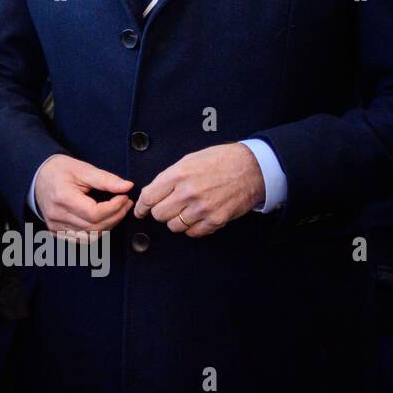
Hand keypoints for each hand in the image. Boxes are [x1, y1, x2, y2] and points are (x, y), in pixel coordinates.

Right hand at [34, 155, 133, 238]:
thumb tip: (127, 187)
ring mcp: (55, 226)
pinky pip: (81, 240)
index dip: (114, 208)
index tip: (124, 197)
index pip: (95, 213)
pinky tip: (102, 221)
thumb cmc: (58, 171)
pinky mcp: (56, 232)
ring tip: (116, 212)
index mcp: (63, 198)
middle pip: (94, 227)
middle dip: (115, 216)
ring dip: (108, 226)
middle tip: (125, 204)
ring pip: (90, 237)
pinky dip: (96, 233)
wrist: (37, 177)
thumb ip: (106, 179)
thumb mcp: (83, 169)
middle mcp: (57, 215)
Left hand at [135, 143, 263, 237]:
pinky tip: (197, 217)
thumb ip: (169, 176)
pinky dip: (192, 228)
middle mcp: (188, 193)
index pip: (148, 198)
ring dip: (177, 221)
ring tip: (185, 211)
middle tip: (167, 207)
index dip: (141, 207)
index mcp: (178, 175)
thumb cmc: (221, 160)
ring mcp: (202, 208)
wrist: (252, 167)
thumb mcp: (189, 160)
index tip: (140, 211)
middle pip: (159, 215)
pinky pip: (193, 233)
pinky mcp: (216, 220)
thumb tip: (154, 191)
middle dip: (160, 212)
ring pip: (174, 226)